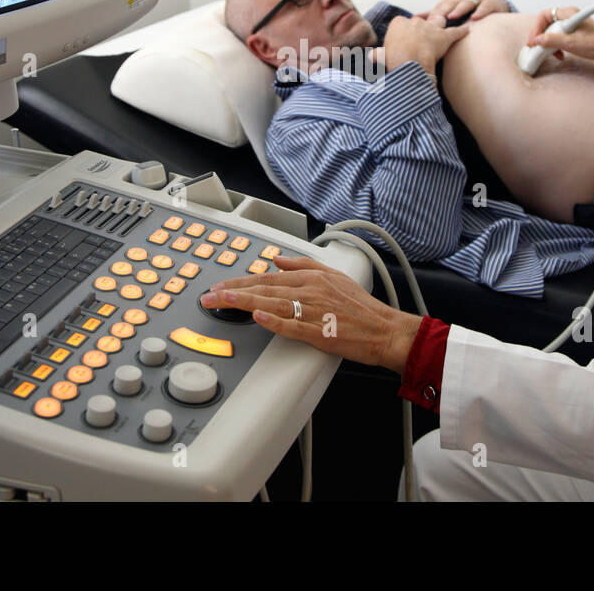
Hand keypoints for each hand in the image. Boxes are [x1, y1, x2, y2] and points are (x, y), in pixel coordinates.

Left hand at [200, 256, 423, 372]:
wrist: (384, 329)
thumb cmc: (361, 307)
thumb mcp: (334, 276)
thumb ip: (304, 265)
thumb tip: (279, 260)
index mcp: (312, 278)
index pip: (267, 278)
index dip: (240, 282)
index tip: (220, 286)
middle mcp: (310, 292)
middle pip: (263, 289)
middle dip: (232, 292)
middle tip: (209, 296)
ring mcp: (314, 312)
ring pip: (272, 304)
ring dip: (244, 303)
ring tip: (221, 302)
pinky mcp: (319, 333)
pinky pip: (292, 326)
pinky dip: (274, 321)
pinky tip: (258, 317)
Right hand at [382, 14, 468, 73]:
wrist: (409, 65)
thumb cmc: (393, 61)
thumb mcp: (380, 56)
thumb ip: (378, 54)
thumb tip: (371, 56)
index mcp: (398, 24)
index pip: (402, 23)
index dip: (404, 31)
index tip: (405, 39)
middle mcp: (415, 22)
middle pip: (421, 21)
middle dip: (423, 27)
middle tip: (424, 35)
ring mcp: (431, 28)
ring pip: (439, 21)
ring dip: (441, 24)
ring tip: (444, 25)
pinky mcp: (445, 37)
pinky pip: (456, 31)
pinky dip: (462, 31)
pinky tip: (467, 29)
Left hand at [416, 0, 508, 22]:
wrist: (495, 8)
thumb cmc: (469, 12)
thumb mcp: (452, 12)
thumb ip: (435, 15)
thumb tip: (415, 18)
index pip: (441, 6)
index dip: (433, 14)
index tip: (424, 24)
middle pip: (451, 2)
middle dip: (443, 10)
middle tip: (435, 19)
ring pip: (466, 2)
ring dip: (459, 9)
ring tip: (452, 17)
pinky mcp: (490, 2)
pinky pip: (484, 6)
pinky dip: (480, 11)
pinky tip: (475, 18)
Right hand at [527, 6, 593, 64]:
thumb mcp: (571, 43)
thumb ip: (552, 40)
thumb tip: (538, 40)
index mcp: (568, 13)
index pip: (544, 15)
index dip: (536, 28)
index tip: (533, 40)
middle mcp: (569, 16)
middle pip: (547, 23)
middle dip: (541, 36)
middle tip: (536, 47)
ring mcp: (572, 23)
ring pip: (552, 30)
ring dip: (548, 42)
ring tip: (550, 52)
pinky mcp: (574, 32)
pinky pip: (559, 36)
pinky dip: (556, 45)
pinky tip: (560, 53)